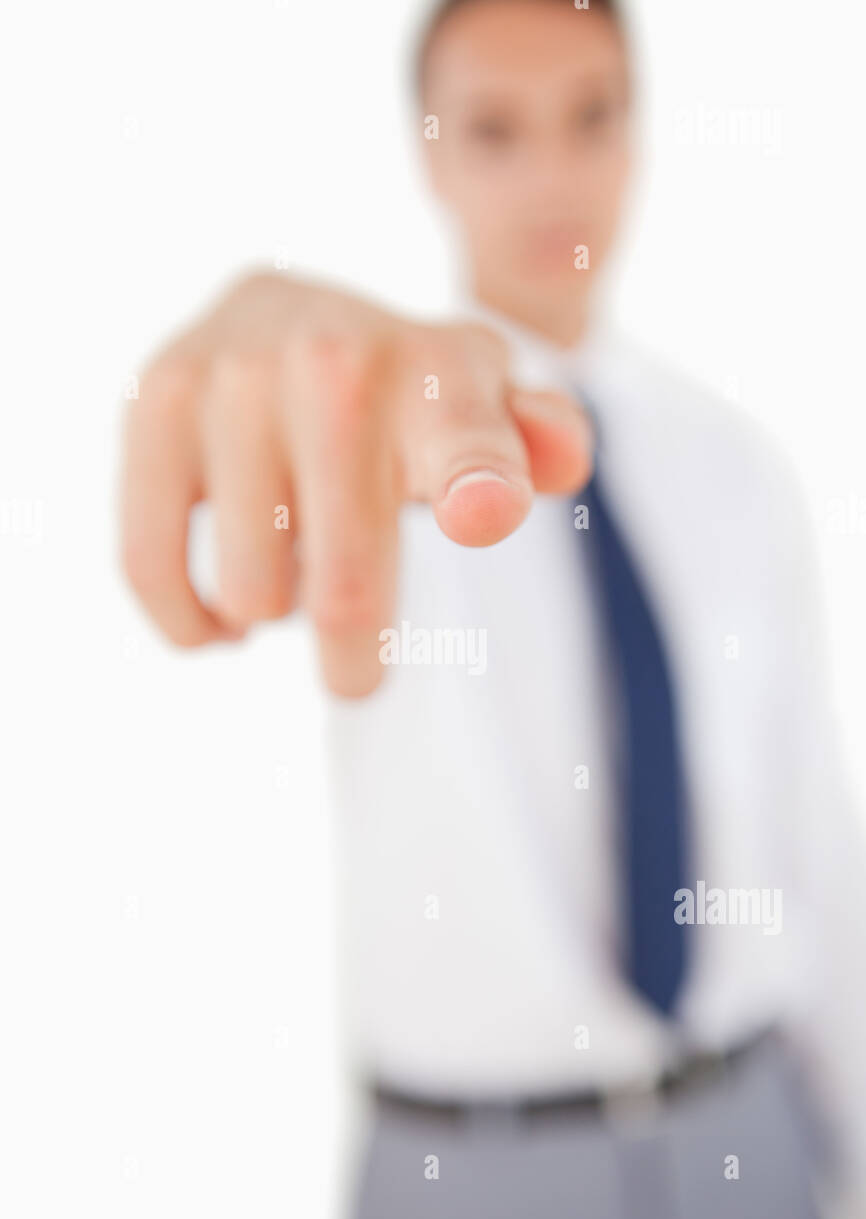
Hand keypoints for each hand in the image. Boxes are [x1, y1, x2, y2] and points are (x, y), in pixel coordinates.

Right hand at [121, 271, 591, 695]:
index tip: (483, 514)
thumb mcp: (489, 414)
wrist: (295, 314)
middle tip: (357, 674)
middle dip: (354, 656)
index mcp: (440, 370)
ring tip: (292, 572)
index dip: (478, 482)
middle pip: (342, 579)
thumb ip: (538, 442)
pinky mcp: (153, 399)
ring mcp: (234, 372)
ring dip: (276, 610)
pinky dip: (189, 619)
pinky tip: (221, 621)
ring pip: (251, 589)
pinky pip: (153, 563)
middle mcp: (333, 356)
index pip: (466, 442)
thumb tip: (561, 461)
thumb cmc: (409, 399)